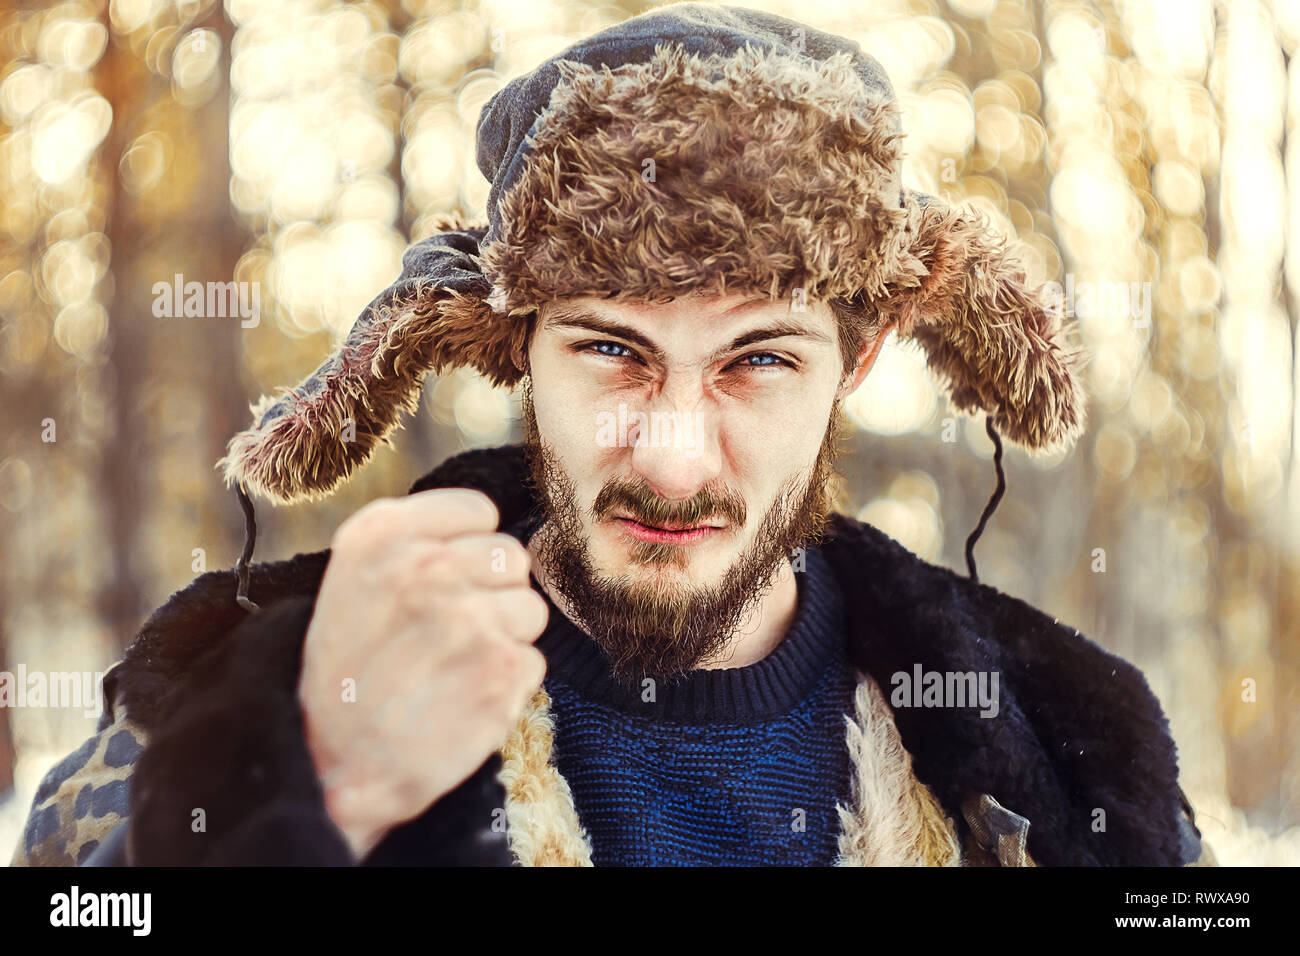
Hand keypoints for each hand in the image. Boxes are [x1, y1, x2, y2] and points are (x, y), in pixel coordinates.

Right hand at [297, 488, 547, 858]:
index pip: (478, 511)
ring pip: (530, 609)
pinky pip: (533, 659)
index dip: (467, 548)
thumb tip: (488, 527)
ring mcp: (471, 618)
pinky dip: (507, 682)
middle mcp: (429, 567)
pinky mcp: (503, 670)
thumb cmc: (345, 673)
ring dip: (503, 637)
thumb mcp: (351, 581)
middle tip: (445, 633)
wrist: (330, 767)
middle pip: (512, 556)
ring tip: (452, 666)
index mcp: (382, 534)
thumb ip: (416, 541)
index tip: (440, 582)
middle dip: (490, 592)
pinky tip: (463, 696)